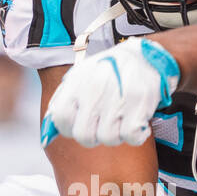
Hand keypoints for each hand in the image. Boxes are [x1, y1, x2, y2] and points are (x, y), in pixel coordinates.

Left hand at [41, 37, 179, 148]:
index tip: (79, 125)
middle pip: (83, 135)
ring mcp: (117, 96)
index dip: (68, 128)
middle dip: (93, 137)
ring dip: (116, 136)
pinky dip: (136, 136)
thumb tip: (49, 133)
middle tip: (102, 128)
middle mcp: (95, 88)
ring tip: (122, 121)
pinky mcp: (139, 103)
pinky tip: (137, 124)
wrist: (147, 57)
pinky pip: (131, 136)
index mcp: (78, 81)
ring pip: (108, 138)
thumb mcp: (83, 76)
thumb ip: (65, 100)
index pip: (61, 117)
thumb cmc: (111, 71)